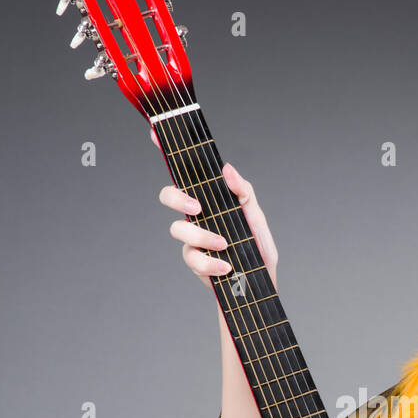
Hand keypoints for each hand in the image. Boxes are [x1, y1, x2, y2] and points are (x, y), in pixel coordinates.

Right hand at [151, 127, 278, 290]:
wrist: (261, 283)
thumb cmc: (258, 247)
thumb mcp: (256, 216)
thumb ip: (243, 192)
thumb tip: (227, 169)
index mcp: (210, 199)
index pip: (186, 173)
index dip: (169, 152)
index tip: (156, 134)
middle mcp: (197, 215)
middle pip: (168, 196)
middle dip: (177, 198)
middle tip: (197, 208)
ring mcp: (192, 238)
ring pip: (178, 229)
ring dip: (202, 236)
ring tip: (225, 245)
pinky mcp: (194, 261)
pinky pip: (192, 257)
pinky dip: (210, 262)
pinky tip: (226, 266)